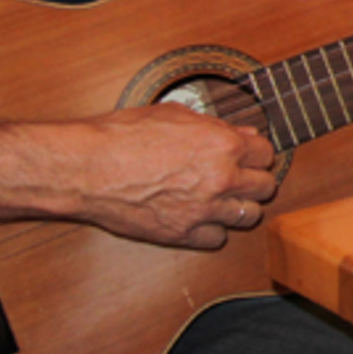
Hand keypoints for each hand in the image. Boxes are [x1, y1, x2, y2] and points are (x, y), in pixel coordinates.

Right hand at [76, 105, 276, 249]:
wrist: (86, 168)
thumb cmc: (121, 136)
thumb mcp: (173, 115)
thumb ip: (214, 126)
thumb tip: (241, 132)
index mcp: (222, 144)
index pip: (266, 153)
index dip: (257, 154)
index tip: (249, 156)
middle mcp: (221, 178)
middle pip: (266, 186)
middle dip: (255, 180)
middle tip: (241, 178)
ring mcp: (204, 209)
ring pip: (250, 215)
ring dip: (239, 206)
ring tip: (224, 199)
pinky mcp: (183, 234)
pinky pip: (217, 238)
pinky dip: (212, 230)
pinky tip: (200, 217)